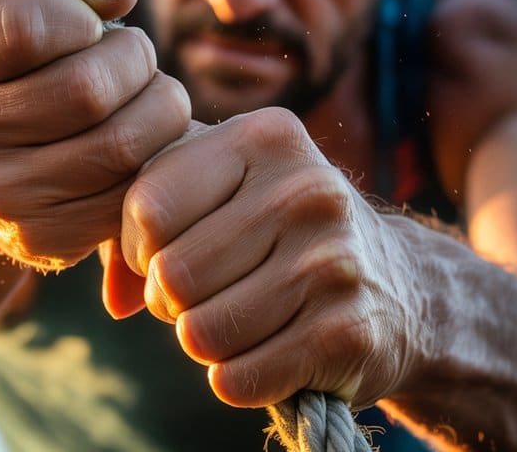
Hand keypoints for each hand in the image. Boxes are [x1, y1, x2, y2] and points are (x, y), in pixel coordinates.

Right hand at [0, 0, 190, 269]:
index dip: (80, 18)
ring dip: (160, 109)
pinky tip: (139, 143)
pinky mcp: (41, 240)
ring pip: (122, 144)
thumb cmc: (19, 60)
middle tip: (133, 58)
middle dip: (136, 62)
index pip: (22, 28)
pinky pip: (132, 193)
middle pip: (88, 90)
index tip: (88, 23)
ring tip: (145, 96)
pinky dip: (156, 161)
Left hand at [102, 108, 424, 408]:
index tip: (168, 253)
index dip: (140, 248)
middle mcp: (307, 189)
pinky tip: (270, 351)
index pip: (149, 205)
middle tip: (207, 294)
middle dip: (173, 300)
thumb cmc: (281, 232)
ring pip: (199, 334)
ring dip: (205, 342)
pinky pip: (237, 380)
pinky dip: (238, 378)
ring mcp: (333, 261)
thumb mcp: (223, 189)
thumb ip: (145, 218)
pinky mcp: (347, 333)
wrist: (400, 285)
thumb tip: (116, 298)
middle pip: (173, 275)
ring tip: (240, 319)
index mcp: (266, 137)